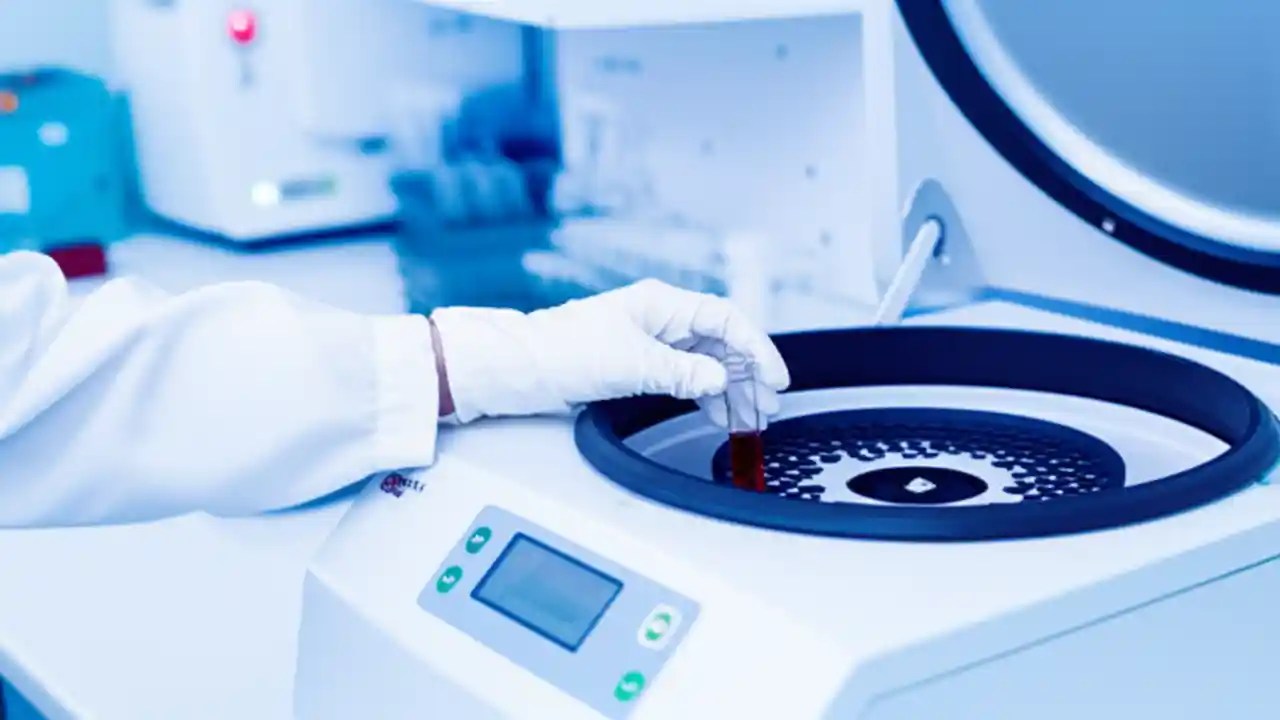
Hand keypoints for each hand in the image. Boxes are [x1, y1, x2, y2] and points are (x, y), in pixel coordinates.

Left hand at [430, 279, 789, 424]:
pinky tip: (715, 415)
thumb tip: (719, 378)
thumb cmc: (563, 351)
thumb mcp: (631, 364)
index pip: (726, 319)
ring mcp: (650, 342)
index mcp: (662, 304)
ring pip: (705, 363)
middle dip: (747, 375)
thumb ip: (682, 373)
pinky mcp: (638, 365)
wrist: (520, 369)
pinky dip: (703, 397)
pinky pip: (684, 378)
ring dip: (729, 390)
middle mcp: (660, 319)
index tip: (774, 377)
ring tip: (747, 418)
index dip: (757, 348)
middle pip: (720, 343)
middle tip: (766, 406)